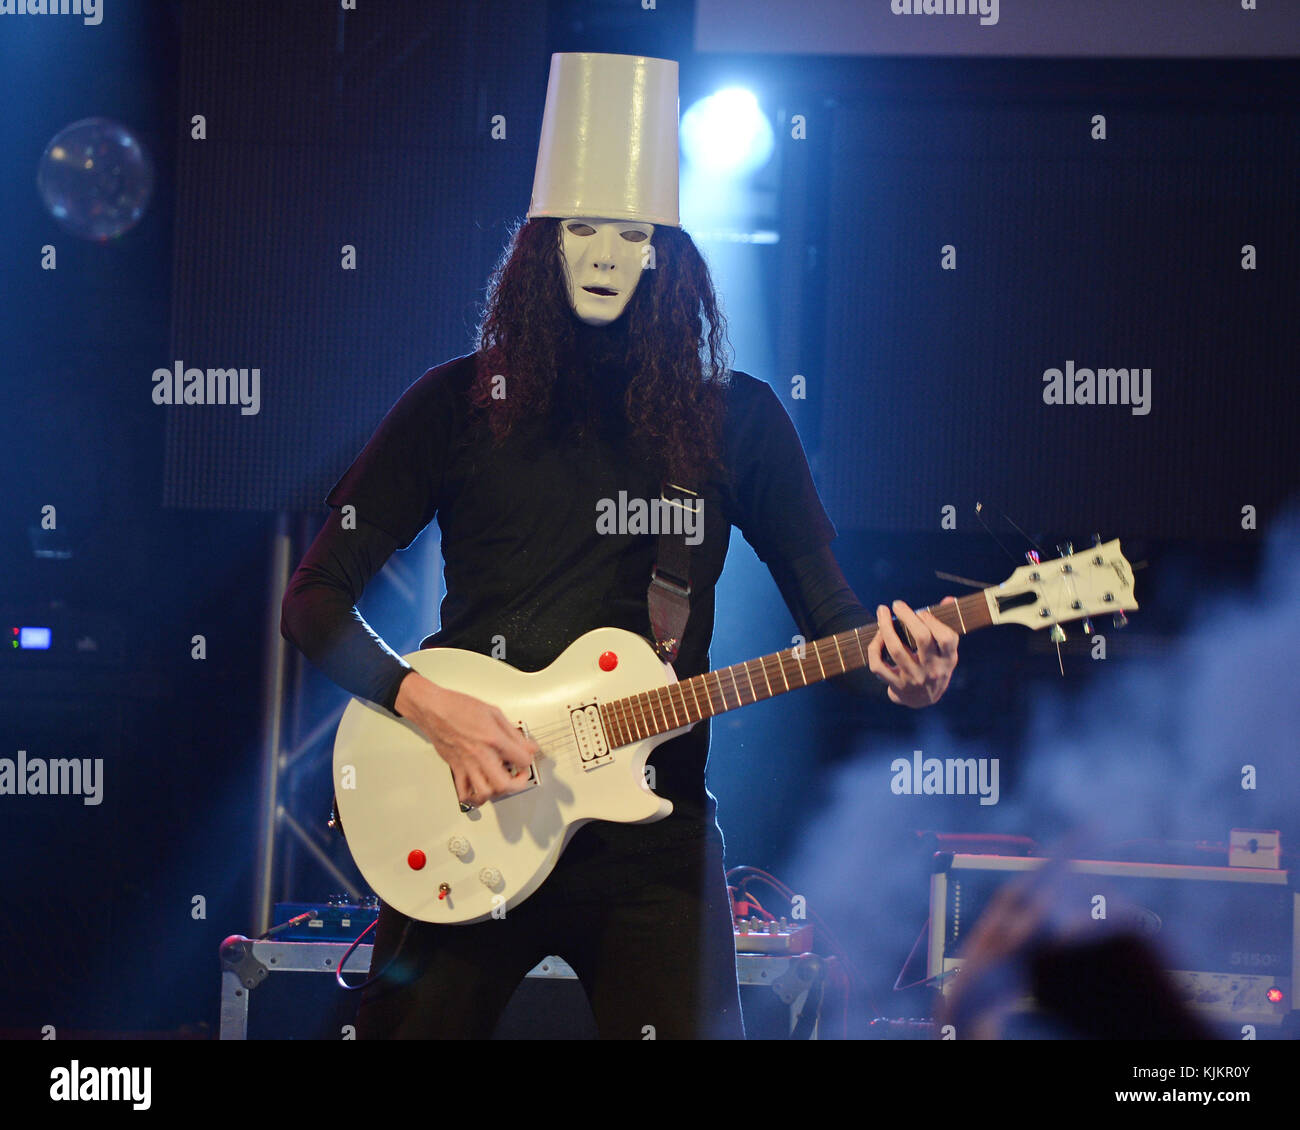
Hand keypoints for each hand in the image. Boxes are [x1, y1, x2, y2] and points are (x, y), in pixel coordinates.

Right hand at [394, 672, 538, 804]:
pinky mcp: (455, 769)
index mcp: (493, 739)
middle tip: (518, 775)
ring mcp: (467, 765)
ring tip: (500, 783)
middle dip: (517, 783)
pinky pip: (464, 793)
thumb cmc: (459, 707)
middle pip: (505, 785)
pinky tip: (480, 792)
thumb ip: (514, 733)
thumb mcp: (494, 713)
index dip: (528, 761)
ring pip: (485, 793)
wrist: (434, 709)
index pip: (521, 760)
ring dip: (497, 792)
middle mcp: (481, 755)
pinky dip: (473, 798)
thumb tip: (529, 746)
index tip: (526, 758)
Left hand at [866, 597, 958, 707]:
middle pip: (922, 639)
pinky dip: (874, 648)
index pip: (947, 638)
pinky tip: (877, 636)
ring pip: (896, 650)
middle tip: (897, 604)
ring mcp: (913, 678)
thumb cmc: (934, 665)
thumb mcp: (946, 650)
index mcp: (948, 659)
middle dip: (908, 616)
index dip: (933, 620)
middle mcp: (932, 669)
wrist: (923, 700)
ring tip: (882, 612)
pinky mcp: (896, 685)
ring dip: (886, 627)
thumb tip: (948, 599)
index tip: (921, 611)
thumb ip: (946, 623)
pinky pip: (879, 666)